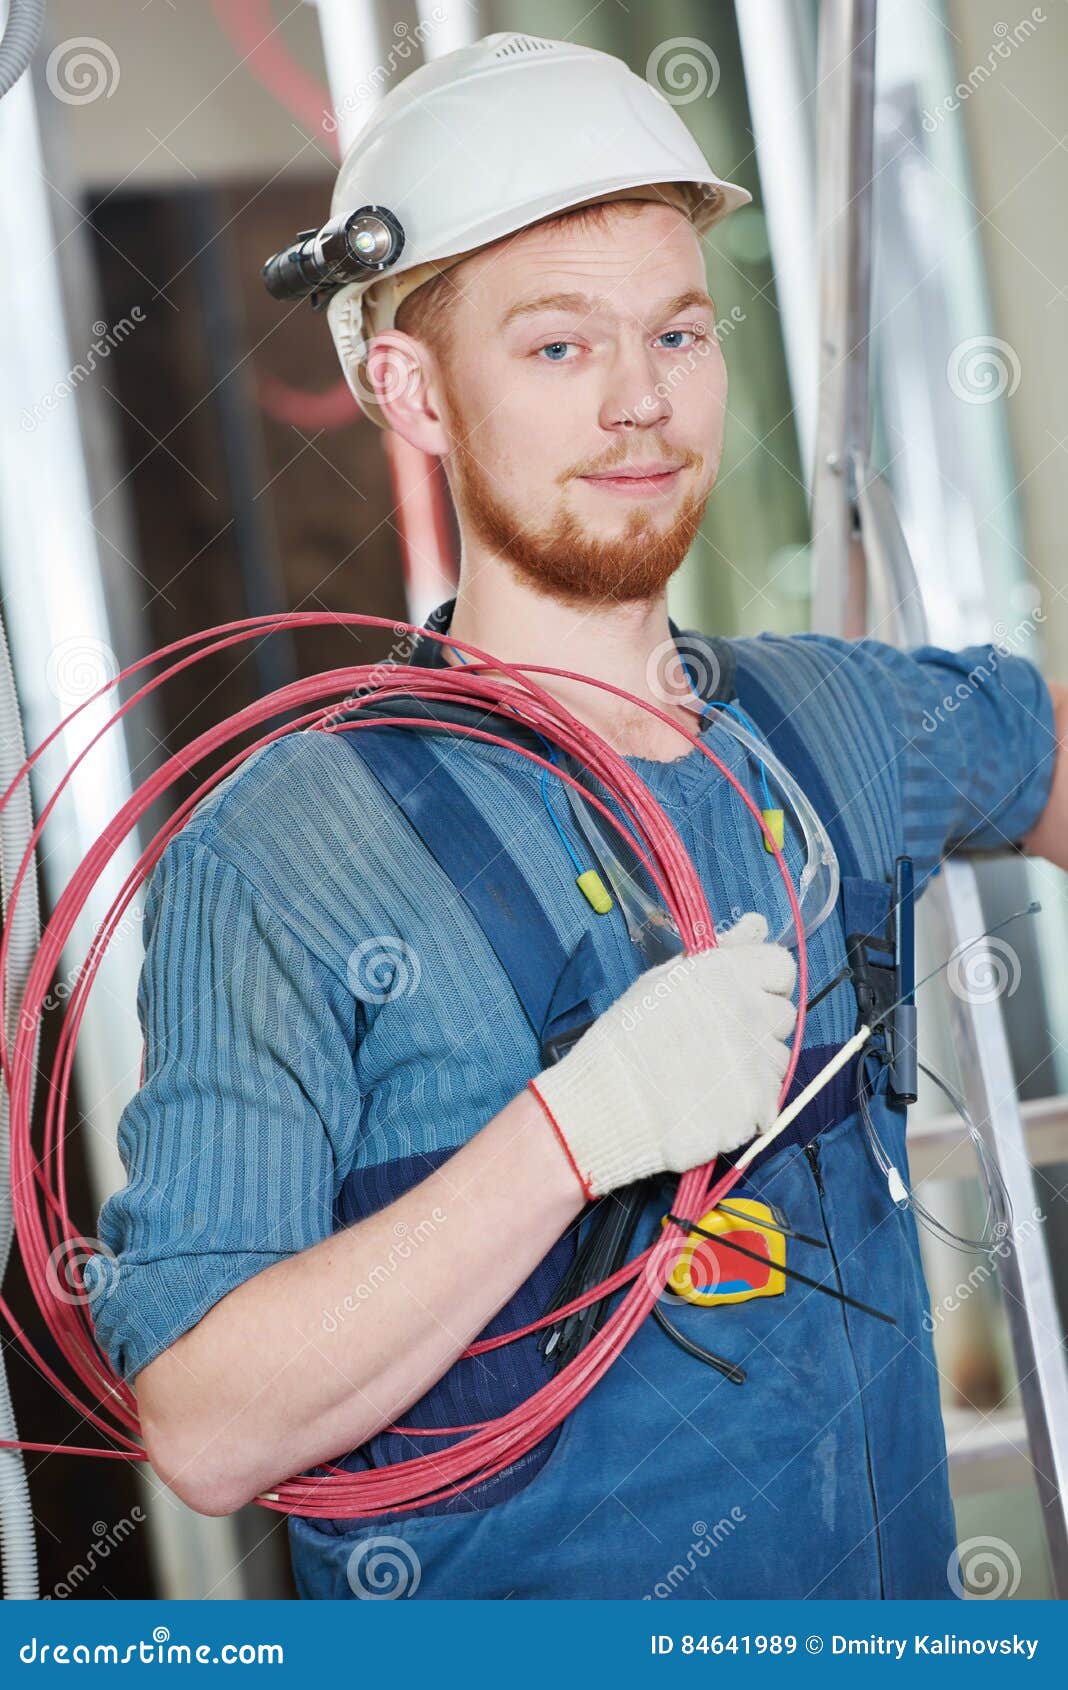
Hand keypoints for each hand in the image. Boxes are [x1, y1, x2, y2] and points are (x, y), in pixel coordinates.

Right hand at [528, 912, 796, 1197]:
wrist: (606, 1106)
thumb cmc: (625, 1038)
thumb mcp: (663, 980)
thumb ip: (720, 951)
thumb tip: (757, 923)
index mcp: (729, 974)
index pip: (781, 967)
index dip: (763, 982)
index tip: (737, 998)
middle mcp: (752, 1013)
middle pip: (783, 1016)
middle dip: (757, 1026)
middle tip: (714, 1042)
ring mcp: (758, 1064)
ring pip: (776, 1060)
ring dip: (753, 1067)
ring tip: (708, 1078)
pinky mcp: (757, 1107)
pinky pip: (768, 1102)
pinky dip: (747, 1106)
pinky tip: (710, 1106)